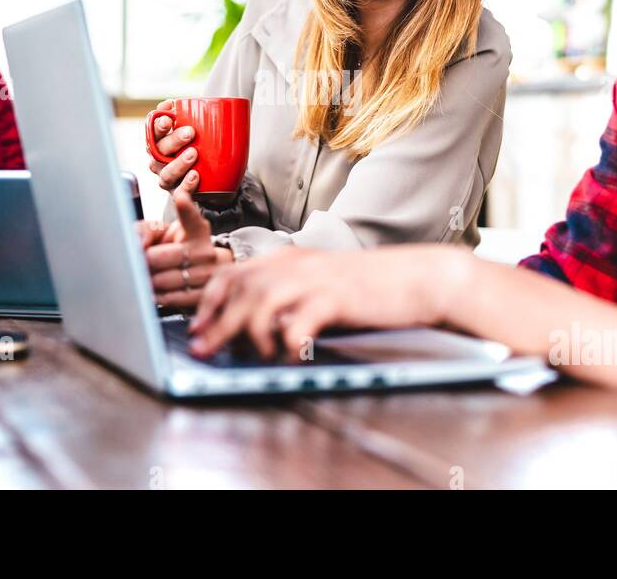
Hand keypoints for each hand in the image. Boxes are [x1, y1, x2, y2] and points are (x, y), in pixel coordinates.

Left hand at [144, 188, 232, 309]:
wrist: (200, 275)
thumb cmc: (176, 251)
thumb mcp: (163, 234)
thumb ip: (145, 231)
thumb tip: (138, 244)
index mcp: (197, 230)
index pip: (191, 217)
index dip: (185, 206)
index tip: (179, 197)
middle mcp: (206, 251)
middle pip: (163, 256)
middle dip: (145, 260)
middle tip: (140, 261)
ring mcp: (208, 275)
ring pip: (164, 280)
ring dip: (148, 280)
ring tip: (147, 276)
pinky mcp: (204, 296)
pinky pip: (172, 298)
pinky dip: (157, 296)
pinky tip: (155, 290)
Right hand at [147, 99, 199, 194]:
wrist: (213, 181)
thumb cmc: (199, 149)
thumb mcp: (195, 132)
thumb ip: (187, 117)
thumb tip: (175, 103)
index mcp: (159, 143)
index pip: (152, 132)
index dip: (157, 125)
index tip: (168, 118)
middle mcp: (158, 162)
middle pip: (158, 151)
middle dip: (172, 140)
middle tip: (190, 132)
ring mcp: (167, 179)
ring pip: (166, 174)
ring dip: (178, 163)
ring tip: (193, 153)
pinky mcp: (178, 194)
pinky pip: (179, 194)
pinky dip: (186, 186)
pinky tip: (195, 176)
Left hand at [188, 245, 469, 359]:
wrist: (419, 278)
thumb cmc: (371, 288)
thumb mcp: (321, 284)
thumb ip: (289, 298)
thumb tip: (253, 328)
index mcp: (289, 260)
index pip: (233, 274)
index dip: (209, 302)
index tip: (197, 328)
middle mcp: (297, 264)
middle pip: (240, 290)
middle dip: (215, 324)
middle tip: (202, 351)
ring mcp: (317, 279)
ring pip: (262, 303)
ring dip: (249, 335)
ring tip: (252, 357)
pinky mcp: (338, 298)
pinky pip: (299, 321)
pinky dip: (288, 342)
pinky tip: (291, 355)